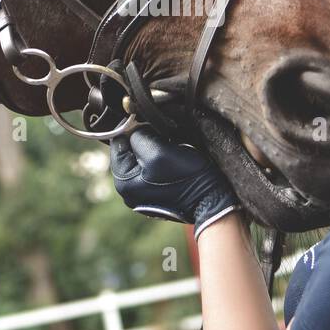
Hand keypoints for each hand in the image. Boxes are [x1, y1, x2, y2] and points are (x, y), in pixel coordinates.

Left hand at [109, 129, 239, 238]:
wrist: (211, 201)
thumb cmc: (186, 177)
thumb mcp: (158, 152)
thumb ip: (139, 137)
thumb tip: (134, 129)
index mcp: (123, 183)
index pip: (118, 143)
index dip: (134, 130)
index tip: (153, 128)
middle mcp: (128, 192)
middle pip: (130, 152)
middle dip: (145, 141)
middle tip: (166, 140)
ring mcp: (142, 195)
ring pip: (142, 160)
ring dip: (155, 150)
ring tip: (173, 151)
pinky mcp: (156, 194)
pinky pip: (152, 170)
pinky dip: (162, 162)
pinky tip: (176, 162)